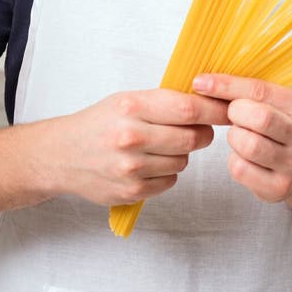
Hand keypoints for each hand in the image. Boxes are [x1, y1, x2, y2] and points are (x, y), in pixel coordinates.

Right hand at [40, 88, 228, 205]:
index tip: (228, 108)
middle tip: (201, 128)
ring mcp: (130, 168)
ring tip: (165, 144)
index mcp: (132, 106)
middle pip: (191, 137)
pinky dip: (168, 172)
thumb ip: (164, 101)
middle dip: (203, 133)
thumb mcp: (127, 99)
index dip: (214, 110)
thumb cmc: (99, 122)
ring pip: (182, 161)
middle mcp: (131, 137)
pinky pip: (169, 181)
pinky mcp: (131, 192)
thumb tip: (208, 101)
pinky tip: (151, 162)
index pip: (188, 109)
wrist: (62, 154)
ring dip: (183, 153)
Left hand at [192, 74, 291, 202]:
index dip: (226, 85)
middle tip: (233, 114)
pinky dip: (234, 160)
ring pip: (249, 145)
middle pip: (259, 118)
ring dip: (234, 137)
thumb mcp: (276, 105)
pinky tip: (244, 156)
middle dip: (235, 113)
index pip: (261, 90)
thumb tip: (204, 82)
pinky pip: (241, 169)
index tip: (200, 82)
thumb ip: (249, 92)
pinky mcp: (279, 188)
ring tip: (241, 135)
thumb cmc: (280, 129)